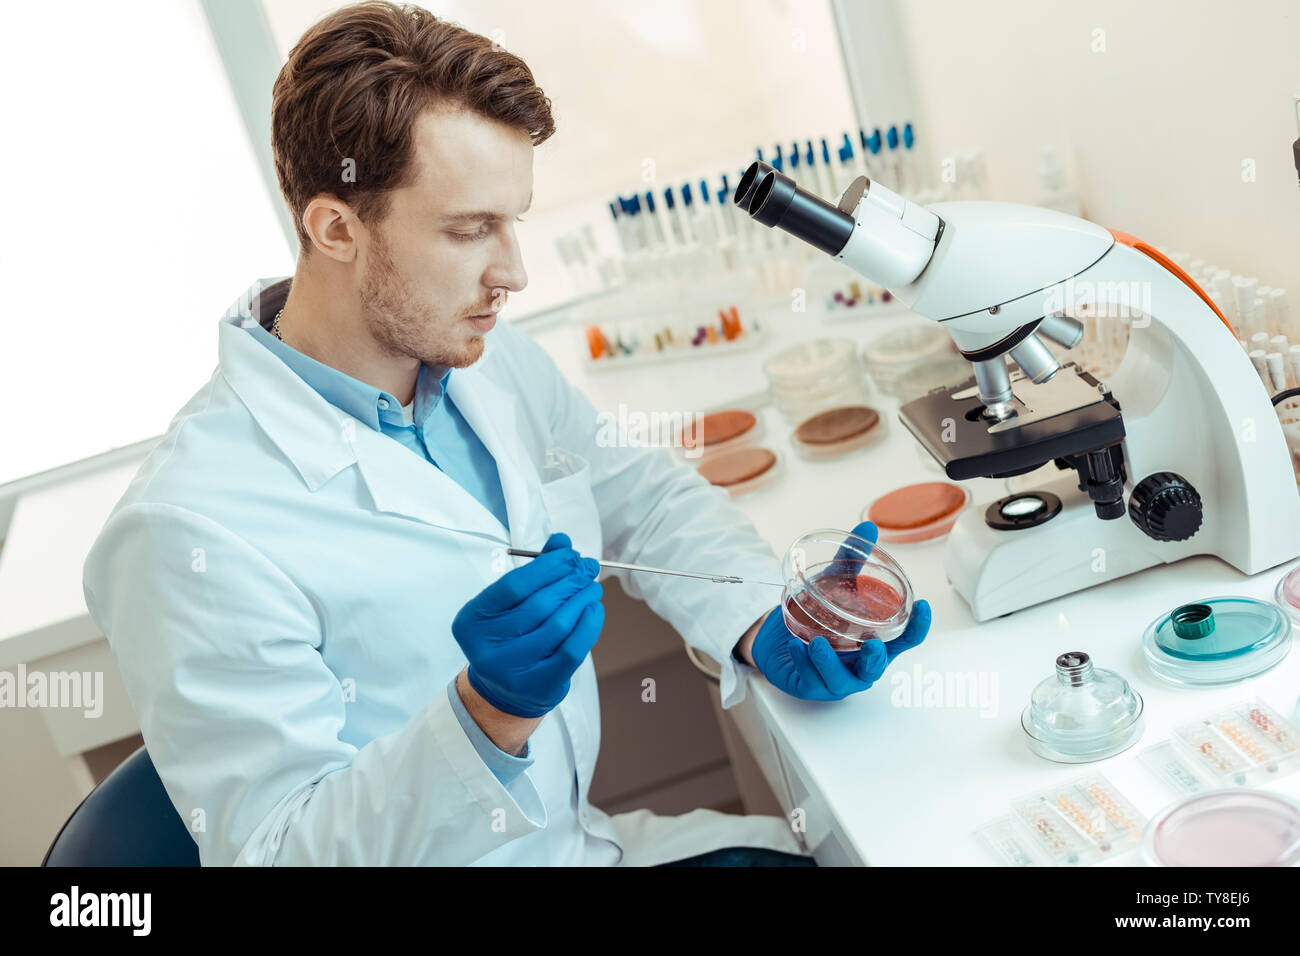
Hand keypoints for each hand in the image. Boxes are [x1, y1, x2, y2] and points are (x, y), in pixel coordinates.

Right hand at [452, 533, 604, 717]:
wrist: (502, 690)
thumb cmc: (508, 636)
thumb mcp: (509, 603)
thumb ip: (534, 570)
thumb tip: (562, 542)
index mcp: (473, 620)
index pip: (514, 586)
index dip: (547, 566)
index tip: (570, 555)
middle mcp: (487, 647)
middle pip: (539, 605)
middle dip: (570, 581)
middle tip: (587, 569)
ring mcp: (513, 670)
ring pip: (558, 625)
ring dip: (582, 600)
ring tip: (592, 587)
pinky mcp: (540, 685)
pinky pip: (572, 649)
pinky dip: (589, 625)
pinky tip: (594, 609)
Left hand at [750, 521, 930, 700]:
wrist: (776, 635)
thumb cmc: (815, 615)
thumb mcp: (832, 584)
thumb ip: (850, 560)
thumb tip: (867, 525)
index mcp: (874, 640)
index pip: (904, 639)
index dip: (918, 626)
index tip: (923, 606)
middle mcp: (860, 664)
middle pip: (877, 668)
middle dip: (875, 659)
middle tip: (871, 645)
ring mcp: (836, 679)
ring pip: (841, 679)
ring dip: (829, 662)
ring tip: (817, 644)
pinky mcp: (810, 687)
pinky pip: (810, 680)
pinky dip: (803, 663)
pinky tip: (795, 647)